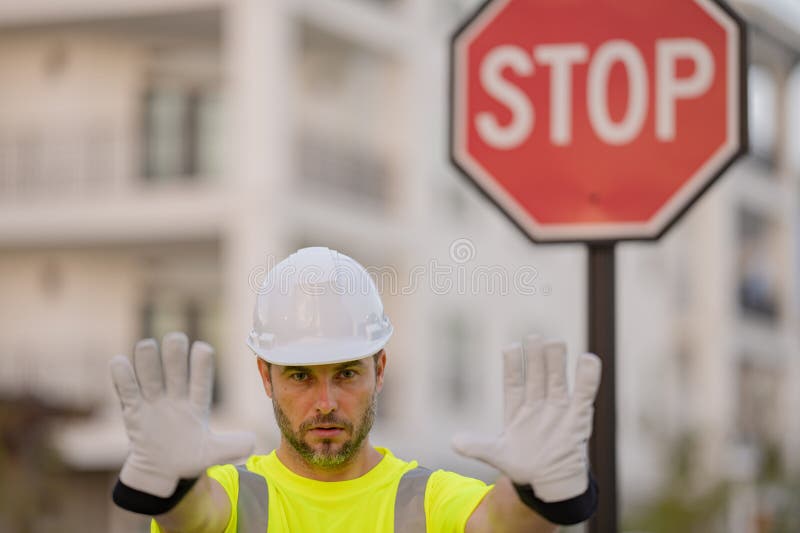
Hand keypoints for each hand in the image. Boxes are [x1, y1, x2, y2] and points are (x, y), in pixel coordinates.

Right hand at [110, 332, 254, 497]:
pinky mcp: (133, 409)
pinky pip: (127, 389)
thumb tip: (252, 443)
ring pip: (150, 374)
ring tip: (146, 346)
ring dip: (147, 360)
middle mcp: (176, 396)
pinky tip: (120, 362)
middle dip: (174, 354)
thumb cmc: (189, 456)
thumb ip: (231, 447)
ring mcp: (154, 401)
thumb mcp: (211, 454)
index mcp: (197, 404)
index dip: (201, 365)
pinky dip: (122, 375)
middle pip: (175, 369)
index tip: (202, 348)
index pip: (201, 381)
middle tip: (175, 339)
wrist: (161, 470)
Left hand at [452, 334, 600, 501]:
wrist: (550, 481)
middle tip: (534, 337)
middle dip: (535, 357)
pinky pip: (583, 394)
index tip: (510, 348)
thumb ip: (478, 446)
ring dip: (556, 362)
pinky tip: (588, 359)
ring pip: (557, 380)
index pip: (513, 382)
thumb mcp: (497, 455)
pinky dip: (586, 378)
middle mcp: (537, 403)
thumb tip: (454, 442)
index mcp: (516, 408)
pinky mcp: (577, 417)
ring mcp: (558, 408)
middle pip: (536, 375)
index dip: (512, 365)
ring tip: (556, 342)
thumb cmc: (522, 463)